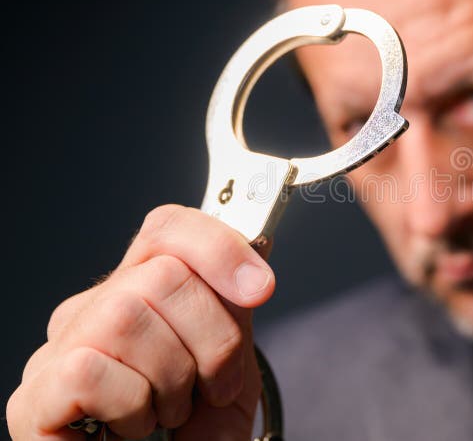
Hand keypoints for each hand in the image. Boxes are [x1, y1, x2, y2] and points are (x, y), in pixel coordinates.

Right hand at [6, 204, 275, 439]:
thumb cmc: (197, 426)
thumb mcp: (230, 362)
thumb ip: (234, 310)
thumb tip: (253, 264)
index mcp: (142, 291)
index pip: (168, 229)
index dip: (219, 248)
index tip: (261, 289)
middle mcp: (95, 309)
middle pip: (163, 273)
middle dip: (215, 337)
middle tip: (216, 386)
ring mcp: (59, 351)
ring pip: (127, 315)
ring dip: (174, 377)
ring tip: (172, 412)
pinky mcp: (33, 399)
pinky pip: (89, 370)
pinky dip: (131, 405)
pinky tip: (134, 427)